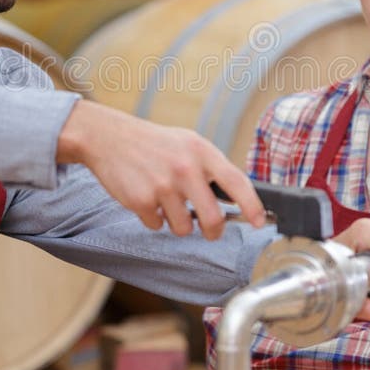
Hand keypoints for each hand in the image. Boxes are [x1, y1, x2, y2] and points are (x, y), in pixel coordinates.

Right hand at [57, 99, 265, 239]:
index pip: (236, 182)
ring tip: (167, 201)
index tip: (260, 222)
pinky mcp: (141, 200)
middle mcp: (185, 168)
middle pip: (213, 219)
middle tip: (210, 230)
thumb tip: (237, 200)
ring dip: (177, 222)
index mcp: (201, 151)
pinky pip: (157, 225)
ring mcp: (162, 185)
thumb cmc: (154, 143)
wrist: (109, 138)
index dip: (252, 205)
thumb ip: (210, 168)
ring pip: (183, 228)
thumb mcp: (188, 143)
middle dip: (213, 231)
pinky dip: (154, 218)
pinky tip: (146, 197)